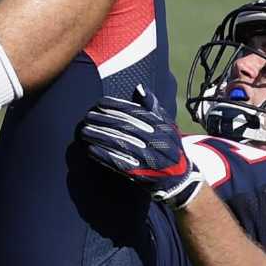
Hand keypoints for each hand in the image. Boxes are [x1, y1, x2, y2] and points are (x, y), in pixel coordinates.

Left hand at [76, 85, 204, 206]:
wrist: (180, 177)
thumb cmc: (169, 145)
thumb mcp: (166, 124)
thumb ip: (152, 106)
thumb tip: (139, 88)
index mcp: (163, 127)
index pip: (137, 113)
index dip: (117, 106)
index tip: (100, 102)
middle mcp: (157, 142)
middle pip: (127, 128)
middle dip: (105, 121)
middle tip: (88, 116)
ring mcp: (149, 159)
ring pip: (121, 145)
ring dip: (101, 137)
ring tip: (85, 131)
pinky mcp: (141, 174)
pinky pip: (120, 163)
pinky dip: (105, 156)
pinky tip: (91, 150)